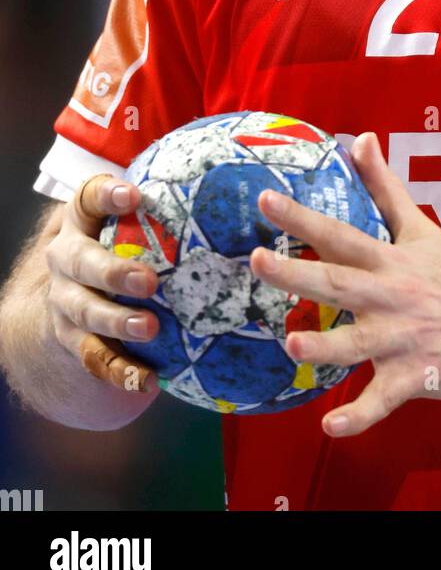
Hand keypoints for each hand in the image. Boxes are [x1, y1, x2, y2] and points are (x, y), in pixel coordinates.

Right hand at [45, 174, 160, 394]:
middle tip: (150, 280)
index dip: (107, 195)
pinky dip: (121, 372)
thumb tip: (246, 188)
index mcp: (81, 220)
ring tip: (151, 328)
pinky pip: (95, 358)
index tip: (134, 195)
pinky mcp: (72, 339)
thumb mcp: (130, 218)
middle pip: (81, 261)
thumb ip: (167, 202)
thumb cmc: (119, 242)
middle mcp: (66, 258)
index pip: (87, 198)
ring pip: (85, 312)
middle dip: (114, 271)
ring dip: (118, 321)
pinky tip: (150, 381)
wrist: (71, 292)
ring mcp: (65, 300)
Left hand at [251, 131, 440, 436]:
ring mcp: (405, 338)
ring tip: (292, 346)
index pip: (340, 232)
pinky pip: (383, 400)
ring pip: (358, 344)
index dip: (302, 216)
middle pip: (339, 281)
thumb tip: (361, 139)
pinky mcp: (417, 376)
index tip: (265, 198)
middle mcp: (393, 296)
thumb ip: (386, 188)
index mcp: (391, 261)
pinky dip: (358, 417)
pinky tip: (330, 427)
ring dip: (326, 346)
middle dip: (297, 273)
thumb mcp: (422, 229)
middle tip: (259, 261)